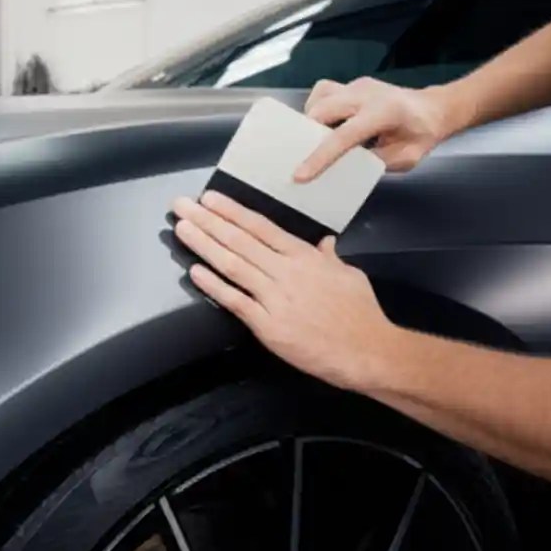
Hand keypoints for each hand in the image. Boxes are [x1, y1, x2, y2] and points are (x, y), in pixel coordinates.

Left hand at [171, 191, 407, 390]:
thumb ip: (329, 257)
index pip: (261, 227)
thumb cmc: (360, 313)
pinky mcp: (268, 326)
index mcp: (304, 256)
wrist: (368, 351)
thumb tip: (324, 242)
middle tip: (181, 206)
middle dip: (207, 221)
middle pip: (240, 240)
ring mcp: (275, 299)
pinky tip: (194, 272)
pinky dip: (214, 286)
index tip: (209, 198)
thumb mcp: (348, 274)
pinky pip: (236, 301)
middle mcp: (286, 272)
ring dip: (204, 245)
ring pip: (233, 265)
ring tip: (182, 229)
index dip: (232, 211)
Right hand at [294, 77, 458, 181]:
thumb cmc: (422, 135)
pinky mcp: (352, 84)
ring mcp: (358, 84)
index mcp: (384, 112)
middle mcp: (366, 94)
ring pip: (320, 95)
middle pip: (323, 109)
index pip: (344, 135)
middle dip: (308, 134)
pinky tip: (324, 123)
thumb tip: (343, 165)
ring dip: (311, 118)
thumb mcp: (405, 159)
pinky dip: (318, 107)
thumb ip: (374, 162)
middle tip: (303, 155)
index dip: (320, 157)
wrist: (434, 108)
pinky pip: (324, 92)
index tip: (299, 175)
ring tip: (314, 138)